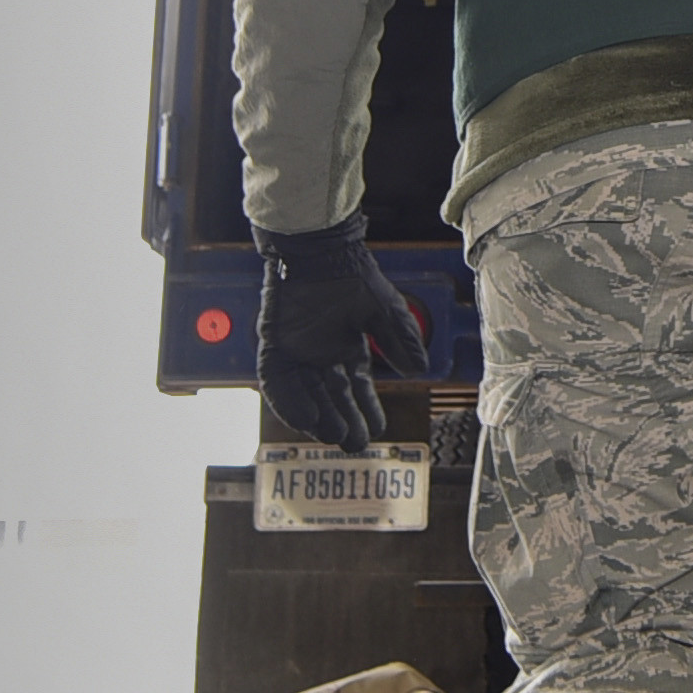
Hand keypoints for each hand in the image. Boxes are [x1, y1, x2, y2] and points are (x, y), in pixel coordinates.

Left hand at [256, 221, 431, 450]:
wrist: (319, 248)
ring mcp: (296, 349)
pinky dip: (290, 401)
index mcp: (346, 346)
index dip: (367, 409)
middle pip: (331, 397)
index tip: (378, 430)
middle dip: (343, 421)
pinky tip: (307, 416)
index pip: (356, 387)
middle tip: (355, 444)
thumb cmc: (350, 271)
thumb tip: (419, 370)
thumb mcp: (384, 310)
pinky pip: (277, 380)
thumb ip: (401, 339)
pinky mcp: (273, 343)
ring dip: (317, 417)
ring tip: (332, 434)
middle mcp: (320, 353)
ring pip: (305, 394)